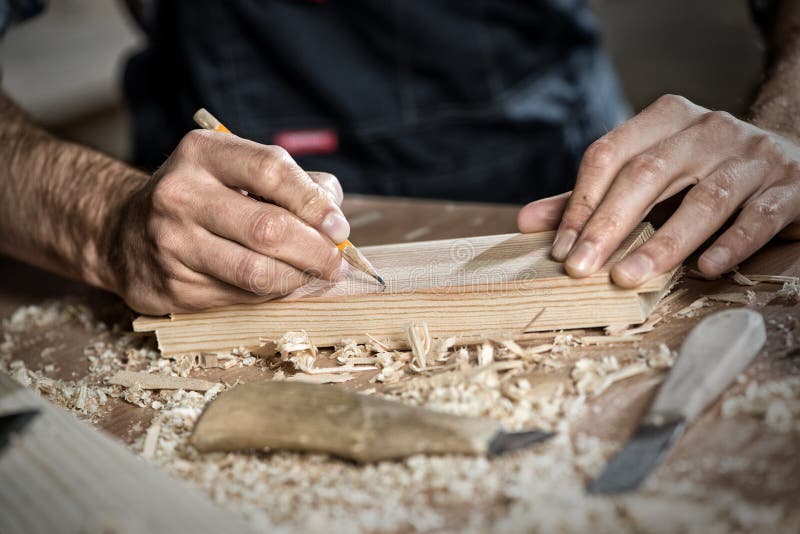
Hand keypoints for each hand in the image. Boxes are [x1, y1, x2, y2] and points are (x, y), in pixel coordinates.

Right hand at [107, 130, 348, 313]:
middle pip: (269, 228)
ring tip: (313, 274)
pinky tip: (275, 284)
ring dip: (297, 278)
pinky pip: (240, 296)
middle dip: (316, 250)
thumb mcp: (235, 169)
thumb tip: (334, 214)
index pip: (271, 170)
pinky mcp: (173, 286)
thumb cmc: (200, 198)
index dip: (313, 201)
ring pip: (257, 271)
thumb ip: (290, 182)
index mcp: (203, 154)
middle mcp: (181, 195)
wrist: (121, 232)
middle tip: (336, 262)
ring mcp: (172, 243)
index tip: (338, 226)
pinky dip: (270, 293)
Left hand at [517, 94, 799, 286]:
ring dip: (663, 242)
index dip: (579, 202)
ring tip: (629, 277)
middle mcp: (708, 129)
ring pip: (705, 197)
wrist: (790, 155)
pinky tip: (706, 269)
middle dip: (609, 224)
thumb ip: (590, 197)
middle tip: (580, 268)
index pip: (609, 155)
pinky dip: (732, 241)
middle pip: (649, 174)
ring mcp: (752, 155)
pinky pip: (758, 214)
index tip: (559, 249)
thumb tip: (527, 222)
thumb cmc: (701, 171)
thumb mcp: (646, 175)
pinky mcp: (790, 184)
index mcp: (666, 119)